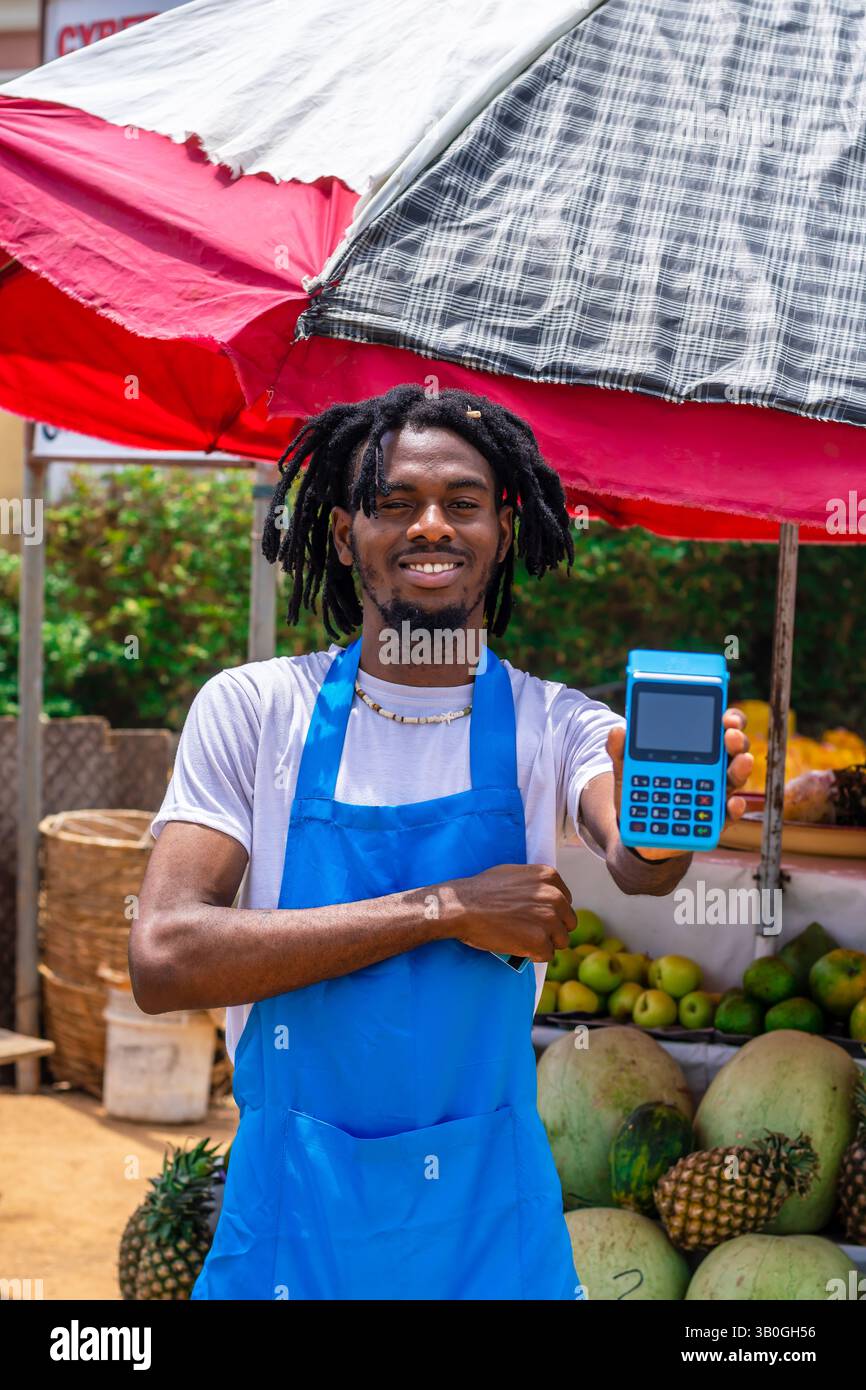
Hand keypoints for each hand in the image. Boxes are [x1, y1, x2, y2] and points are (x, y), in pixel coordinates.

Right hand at [441, 863, 575, 961]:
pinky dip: (534, 955)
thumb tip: (546, 894)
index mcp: (550, 877)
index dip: (552, 913)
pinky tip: (519, 948)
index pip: (566, 902)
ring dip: (545, 943)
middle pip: (568, 922)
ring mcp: (548, 919)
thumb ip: (536, 883)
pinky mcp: (539, 941)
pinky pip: (547, 955)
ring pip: (561, 941)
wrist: (462, 907)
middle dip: (552, 929)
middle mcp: (555, 896)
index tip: (536, 917)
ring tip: (524, 940)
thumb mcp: (514, 873)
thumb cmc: (482, 890)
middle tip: (531, 932)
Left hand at [606, 708, 753, 861]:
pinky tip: (734, 802)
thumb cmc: (639, 793)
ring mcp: (714, 794)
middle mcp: (711, 769)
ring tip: (741, 761)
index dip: (729, 720)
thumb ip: (621, 751)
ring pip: (735, 778)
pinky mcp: (712, 820)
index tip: (726, 717)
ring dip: (741, 769)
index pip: (718, 728)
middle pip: (733, 750)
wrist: (638, 832)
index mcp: (694, 749)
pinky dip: (734, 808)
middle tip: (731, 736)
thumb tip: (617, 731)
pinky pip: (728, 814)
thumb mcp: (627, 770)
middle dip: (737, 741)